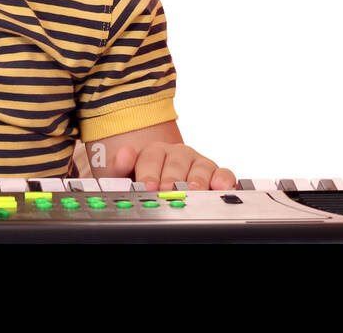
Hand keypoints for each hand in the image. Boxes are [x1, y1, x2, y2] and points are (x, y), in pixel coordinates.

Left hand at [105, 141, 236, 190]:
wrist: (163, 184)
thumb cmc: (143, 181)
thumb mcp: (124, 177)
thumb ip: (119, 167)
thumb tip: (124, 152)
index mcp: (154, 152)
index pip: (151, 157)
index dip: (148, 172)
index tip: (146, 186)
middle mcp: (178, 154)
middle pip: (176, 162)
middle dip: (172, 177)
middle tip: (168, 190)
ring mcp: (198, 163)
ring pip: (200, 166)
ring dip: (197, 178)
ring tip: (193, 190)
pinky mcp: (217, 175)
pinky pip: (223, 174)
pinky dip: (223, 179)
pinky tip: (219, 187)